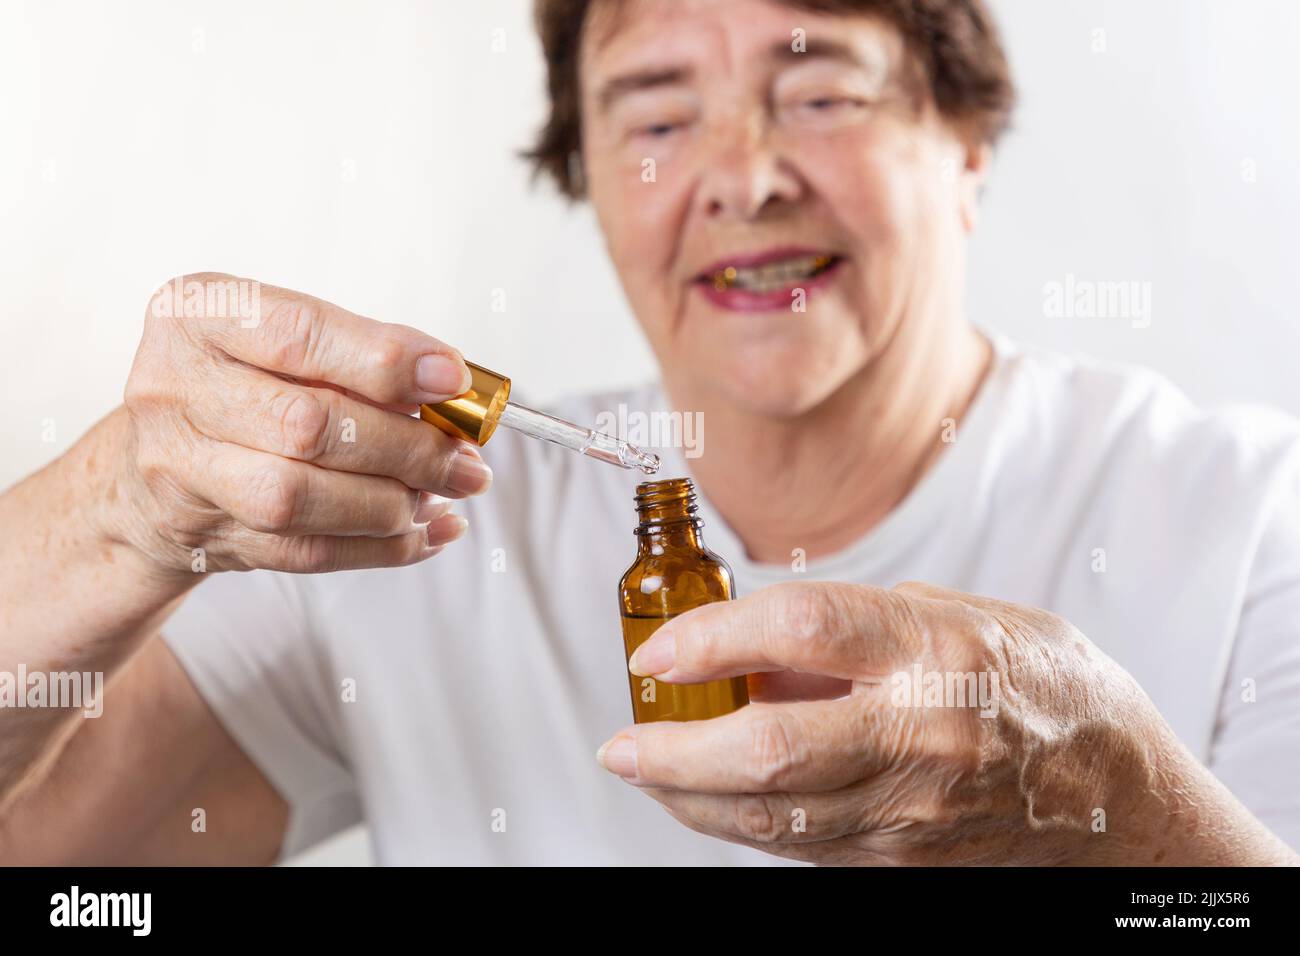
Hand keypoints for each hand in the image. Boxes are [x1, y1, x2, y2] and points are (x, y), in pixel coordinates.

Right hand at [108, 273, 490, 574]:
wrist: (151, 468)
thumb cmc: (240, 386)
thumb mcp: (282, 340)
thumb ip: (360, 352)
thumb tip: (449, 381)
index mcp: (196, 317)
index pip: (297, 335)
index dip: (384, 361)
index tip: (452, 379)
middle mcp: (173, 390)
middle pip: (306, 425)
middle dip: (406, 446)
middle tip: (465, 458)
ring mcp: (178, 470)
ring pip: (298, 499)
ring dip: (392, 502)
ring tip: (444, 491)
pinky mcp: (202, 535)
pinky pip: (305, 552)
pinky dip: (380, 546)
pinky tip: (427, 530)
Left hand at [596, 580, 1283, 864]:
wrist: (1121, 795)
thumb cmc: (1042, 684)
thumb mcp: (960, 614)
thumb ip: (855, 625)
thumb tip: (749, 641)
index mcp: (939, 648)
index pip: (802, 628)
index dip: (713, 635)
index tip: (660, 648)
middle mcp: (924, 732)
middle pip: (770, 747)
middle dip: (674, 750)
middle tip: (621, 741)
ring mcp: (913, 808)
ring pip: (771, 814)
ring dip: (689, 796)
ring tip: (644, 769)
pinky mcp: (902, 858)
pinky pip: (797, 844)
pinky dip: (736, 822)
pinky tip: (703, 798)